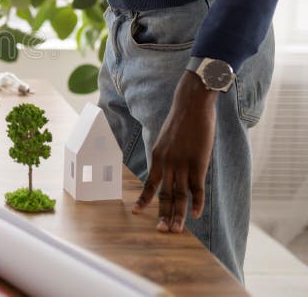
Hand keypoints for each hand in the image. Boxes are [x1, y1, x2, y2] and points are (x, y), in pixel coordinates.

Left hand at [133, 71, 216, 232]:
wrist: (192, 104)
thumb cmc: (182, 120)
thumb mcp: (167, 139)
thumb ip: (167, 155)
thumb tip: (170, 168)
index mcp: (157, 157)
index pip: (150, 184)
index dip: (145, 200)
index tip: (138, 212)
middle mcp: (167, 163)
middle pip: (165, 194)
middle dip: (163, 214)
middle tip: (161, 231)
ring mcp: (183, 164)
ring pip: (180, 195)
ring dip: (179, 215)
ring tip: (176, 230)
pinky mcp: (198, 162)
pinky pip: (197, 187)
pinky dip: (197, 202)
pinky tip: (197, 214)